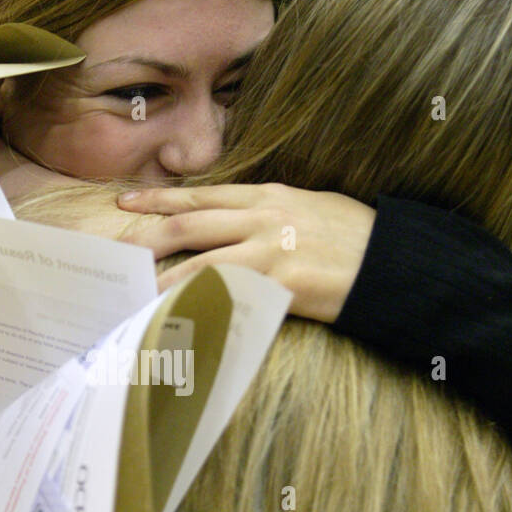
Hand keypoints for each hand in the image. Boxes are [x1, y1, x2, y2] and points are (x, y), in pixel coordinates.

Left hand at [116, 182, 375, 322]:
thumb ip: (272, 213)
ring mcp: (270, 250)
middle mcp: (263, 217)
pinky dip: (198, 305)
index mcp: (269, 196)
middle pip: (189, 224)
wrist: (396, 263)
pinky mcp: (281, 283)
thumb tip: (240, 222)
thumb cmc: (359, 238)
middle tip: (115, 252)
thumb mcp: (313, 207)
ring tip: (134, 291)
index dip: (160, 200)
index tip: (126, 203)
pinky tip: (176, 316)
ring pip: (199, 261)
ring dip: (162, 278)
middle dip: (146, 238)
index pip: (202, 194)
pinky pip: (228, 295)